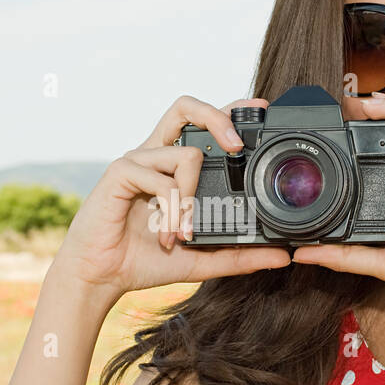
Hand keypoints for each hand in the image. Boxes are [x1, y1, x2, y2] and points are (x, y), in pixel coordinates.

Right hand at [52, 95, 292, 299]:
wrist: (100, 277)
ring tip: (186, 233)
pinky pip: (160, 179)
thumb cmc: (144, 261)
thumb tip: (283, 256)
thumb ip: (239, 255)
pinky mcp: (120, 173)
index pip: (201, 123)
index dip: (229, 111)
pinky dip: (173, 210)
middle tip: (237, 147)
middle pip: (186, 107)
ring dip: (193, 198)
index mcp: (170, 167)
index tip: (260, 110)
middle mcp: (154, 156)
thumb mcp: (202, 259)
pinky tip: (169, 236)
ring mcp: (137, 161)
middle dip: (218, 116)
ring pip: (184, 153)